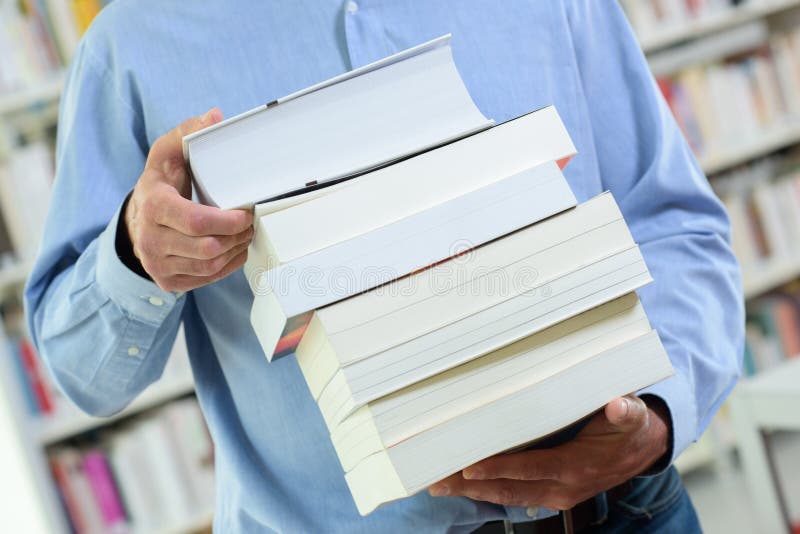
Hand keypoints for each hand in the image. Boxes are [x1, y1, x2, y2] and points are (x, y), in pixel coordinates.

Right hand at [125, 109, 253, 291]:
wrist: (138, 219)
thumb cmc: (160, 182)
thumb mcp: (169, 152)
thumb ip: (189, 133)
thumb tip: (215, 117)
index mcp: (152, 206)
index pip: (194, 221)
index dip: (226, 221)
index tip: (246, 214)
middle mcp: (150, 239)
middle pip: (206, 247)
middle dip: (236, 236)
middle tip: (251, 223)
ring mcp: (156, 263)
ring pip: (208, 266)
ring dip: (234, 251)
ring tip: (246, 235)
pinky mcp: (167, 280)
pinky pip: (205, 279)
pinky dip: (226, 266)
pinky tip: (235, 251)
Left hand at [428, 396, 669, 509]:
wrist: (641, 451)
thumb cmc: (630, 429)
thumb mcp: (634, 417)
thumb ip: (626, 411)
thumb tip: (619, 405)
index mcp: (578, 467)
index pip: (531, 468)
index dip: (499, 468)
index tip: (469, 466)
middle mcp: (562, 487)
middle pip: (509, 488)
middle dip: (471, 486)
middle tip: (436, 479)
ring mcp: (553, 493)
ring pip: (506, 495)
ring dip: (471, 491)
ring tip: (438, 484)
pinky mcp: (547, 492)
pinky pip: (511, 493)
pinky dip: (484, 489)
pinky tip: (462, 483)